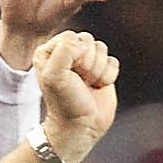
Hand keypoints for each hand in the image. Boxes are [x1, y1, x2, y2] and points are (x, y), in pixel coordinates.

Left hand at [34, 30, 118, 162]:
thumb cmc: (64, 103)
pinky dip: (108, 76)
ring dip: (97, 71)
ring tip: (87, 85)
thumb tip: (83, 44)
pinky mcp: (102, 69)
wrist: (80, 127)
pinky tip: (98, 87)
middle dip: (87, 63)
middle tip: (79, 81)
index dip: (74, 56)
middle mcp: (66, 53)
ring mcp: (85, 60)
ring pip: (102, 48)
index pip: (70, 36)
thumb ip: (65, 51)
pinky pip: (113, 61)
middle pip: (88, 40)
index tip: (69, 76)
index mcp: (49, 51)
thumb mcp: (54, 76)